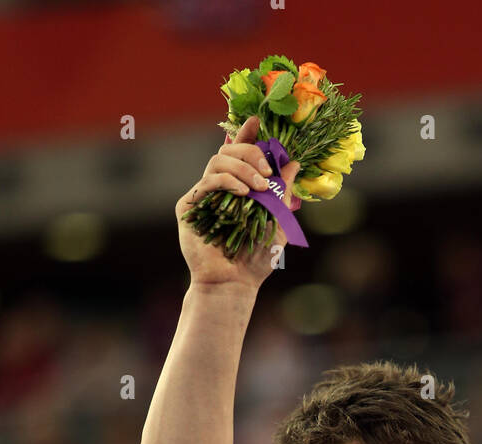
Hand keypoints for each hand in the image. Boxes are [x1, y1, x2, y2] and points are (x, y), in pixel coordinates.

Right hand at [176, 115, 301, 288]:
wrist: (234, 284)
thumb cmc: (256, 259)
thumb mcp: (278, 222)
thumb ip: (283, 193)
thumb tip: (294, 163)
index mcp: (238, 188)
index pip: (240, 154)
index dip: (247, 135)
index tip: (258, 121)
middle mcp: (218, 188)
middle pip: (228, 151)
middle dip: (250, 153)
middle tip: (267, 171)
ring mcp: (202, 196)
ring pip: (217, 161)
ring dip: (242, 168)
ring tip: (259, 187)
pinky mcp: (187, 207)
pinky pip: (207, 182)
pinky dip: (227, 182)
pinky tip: (243, 192)